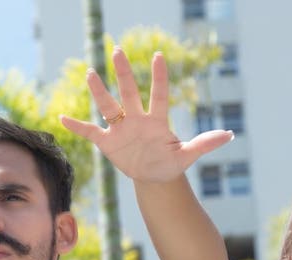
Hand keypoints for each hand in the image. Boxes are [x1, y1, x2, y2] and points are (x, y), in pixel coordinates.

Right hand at [60, 48, 232, 182]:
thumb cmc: (171, 163)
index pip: (158, 95)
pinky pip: (90, 132)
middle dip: (123, 73)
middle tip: (118, 50)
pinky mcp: (108, 142)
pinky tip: (62, 118)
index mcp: (157, 121)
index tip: (158, 57)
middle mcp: (137, 119)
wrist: (155, 177)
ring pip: (108, 106)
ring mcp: (121, 129)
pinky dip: (77, 126)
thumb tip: (229, 134)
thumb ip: (205, 143)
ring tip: (91, 72)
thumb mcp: (188, 155)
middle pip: (129, 92)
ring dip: (99, 91)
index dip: (159, 77)